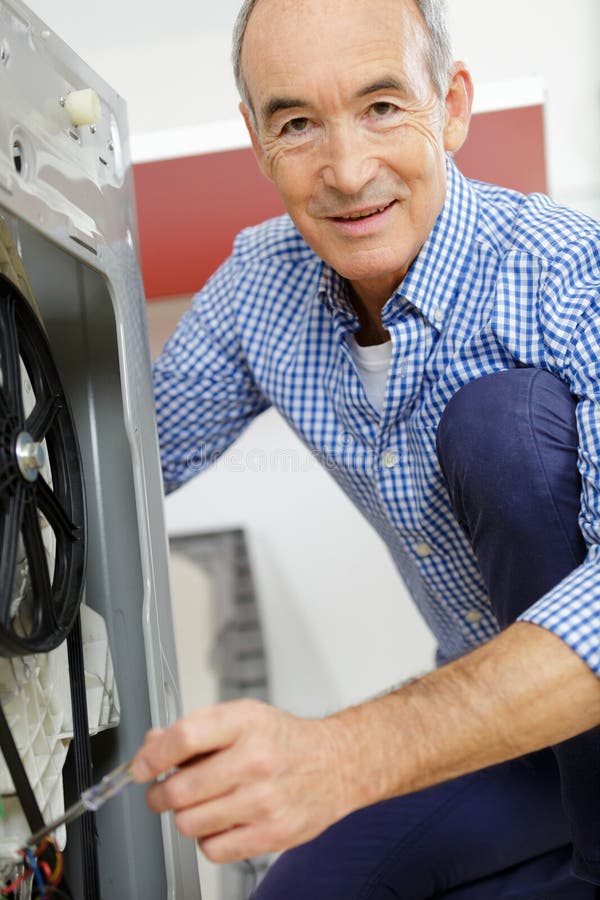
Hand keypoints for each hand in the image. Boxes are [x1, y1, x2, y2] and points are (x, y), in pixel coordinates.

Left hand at [130, 699, 350, 861]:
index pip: (185, 737)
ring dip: (183, 816)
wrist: (334, 764)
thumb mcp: (242, 716)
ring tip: (198, 803)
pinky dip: (208, 838)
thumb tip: (151, 747)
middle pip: (180, 789)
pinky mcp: (271, 834)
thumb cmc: (282, 740)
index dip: (153, 756)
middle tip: (163, 790)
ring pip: (189, 823)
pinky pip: (212, 849)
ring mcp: (264, 800)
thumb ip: (195, 728)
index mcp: (246, 723)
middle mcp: (256, 760)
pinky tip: (221, 820)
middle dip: (159, 793)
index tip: (142, 766)